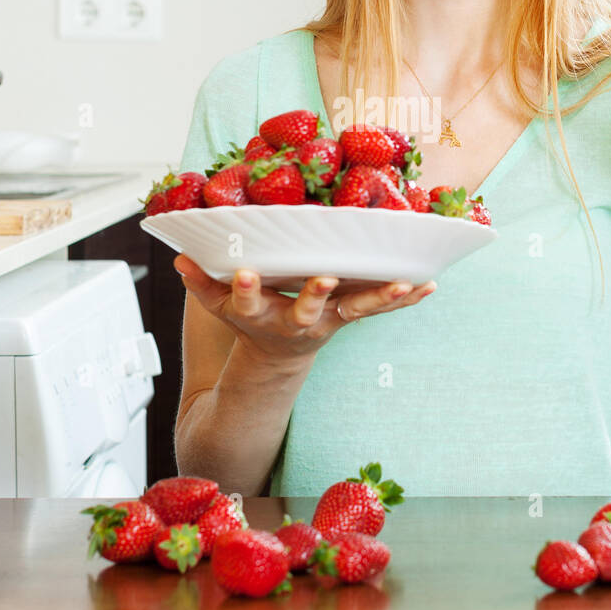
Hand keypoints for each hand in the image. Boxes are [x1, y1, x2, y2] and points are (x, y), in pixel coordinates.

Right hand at [174, 255, 435, 365]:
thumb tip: (180, 256)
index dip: (245, 290)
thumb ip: (201, 283)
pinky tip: (430, 284)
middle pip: (306, 310)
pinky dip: (405, 298)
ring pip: (357, 310)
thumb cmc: (252, 317)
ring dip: (381, 298)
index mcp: (261, 315)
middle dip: (314, 294)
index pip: (247, 302)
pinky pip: (382, 308)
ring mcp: (329, 320)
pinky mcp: (352, 317)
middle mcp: (298, 320)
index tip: (245, 274)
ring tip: (404, 283)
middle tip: (324, 278)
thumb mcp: (218, 305)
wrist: (279, 353)